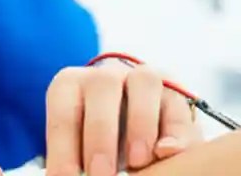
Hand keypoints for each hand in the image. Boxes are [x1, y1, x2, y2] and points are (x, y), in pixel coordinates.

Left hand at [44, 60, 203, 175]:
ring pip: (144, 83)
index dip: (62, 145)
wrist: (136, 126)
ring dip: (140, 124)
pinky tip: (167, 153)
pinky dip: (174, 131)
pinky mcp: (175, 92)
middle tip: (99, 174)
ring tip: (138, 162)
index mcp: (71, 85)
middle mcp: (106, 75)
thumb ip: (77, 157)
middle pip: (102, 87)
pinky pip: (177, 105)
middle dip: (100, 135)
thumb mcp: (79, 146)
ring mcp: (143, 78)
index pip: (63, 110)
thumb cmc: (95, 142)